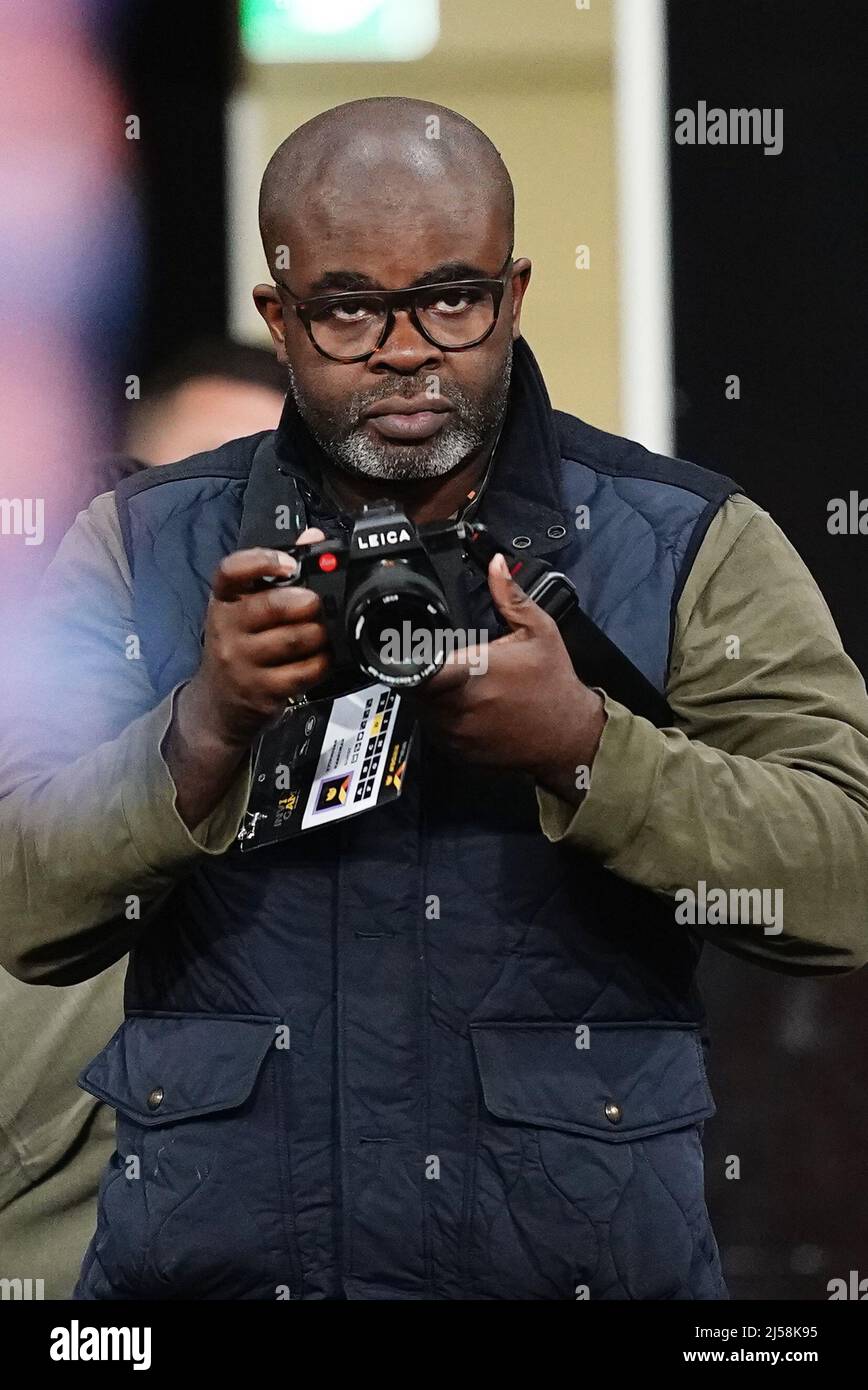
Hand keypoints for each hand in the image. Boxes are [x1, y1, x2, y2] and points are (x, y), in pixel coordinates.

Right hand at [182, 529, 330, 749]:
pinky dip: (321, 661)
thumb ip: (277, 572)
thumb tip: (313, 537)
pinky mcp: (262, 692)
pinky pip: (303, 672)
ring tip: (325, 630)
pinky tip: (322, 656)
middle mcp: (227, 629)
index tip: (289, 564)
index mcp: (223, 601)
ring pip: (293, 639)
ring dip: (319, 632)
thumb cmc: (239, 645)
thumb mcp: (244, 608)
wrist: (218, 703)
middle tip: (318, 603)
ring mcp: (242, 662)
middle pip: (271, 606)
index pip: (230, 571)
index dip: (262, 561)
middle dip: (306, 601)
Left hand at [414, 554, 604, 801]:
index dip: (405, 655)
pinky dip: (438, 718)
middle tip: (437, 661)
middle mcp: (457, 707)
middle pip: (412, 687)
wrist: (569, 738)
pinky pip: (433, 731)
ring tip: (452, 683)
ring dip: (427, 695)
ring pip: (419, 709)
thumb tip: (495, 564)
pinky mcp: (457, 753)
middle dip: (419, 671)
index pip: (419, 667)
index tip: (406, 647)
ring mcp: (455, 734)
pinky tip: (462, 706)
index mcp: (473, 672)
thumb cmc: (553, 683)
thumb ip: (510, 597)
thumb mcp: (539, 632)